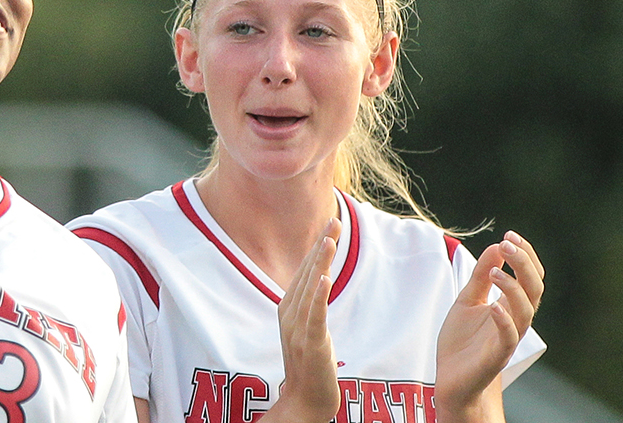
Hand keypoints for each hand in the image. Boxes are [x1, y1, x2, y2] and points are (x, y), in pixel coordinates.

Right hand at [264, 218, 341, 422]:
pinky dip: (317, 296)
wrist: (305, 401)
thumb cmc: (310, 366)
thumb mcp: (307, 328)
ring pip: (309, 290)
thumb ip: (309, 304)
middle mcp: (289, 315)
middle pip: (306, 275)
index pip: (304, 272)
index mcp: (288, 309)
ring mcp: (298, 329)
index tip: (330, 227)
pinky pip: (314, 316)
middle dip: (321, 247)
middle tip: (334, 222)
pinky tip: (323, 279)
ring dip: (319, 263)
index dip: (317, 248)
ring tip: (329, 240)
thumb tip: (317, 279)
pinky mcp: (311, 344)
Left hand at [434, 231, 543, 420]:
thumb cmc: (461, 341)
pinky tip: (494, 306)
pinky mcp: (497, 356)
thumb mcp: (467, 299)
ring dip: (513, 288)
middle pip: (535, 289)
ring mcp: (508, 338)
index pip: (530, 277)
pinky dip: (504, 320)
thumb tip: (497, 246)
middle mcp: (515, 320)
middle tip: (507, 244)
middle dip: (524, 264)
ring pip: (526, 311)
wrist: (450, 378)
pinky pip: (509, 338)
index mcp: (510, 305)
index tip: (509, 235)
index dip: (525, 255)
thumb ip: (481, 275)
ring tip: (494, 272)